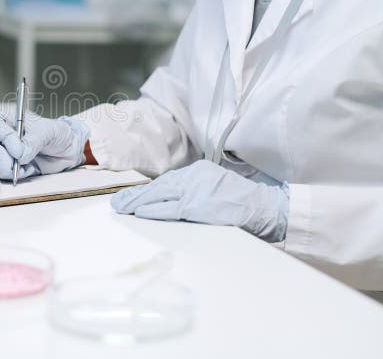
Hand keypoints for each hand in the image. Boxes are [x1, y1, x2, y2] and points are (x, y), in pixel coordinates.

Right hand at [0, 110, 89, 180]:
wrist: (65, 151)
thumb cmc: (55, 134)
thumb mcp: (48, 132)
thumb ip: (32, 141)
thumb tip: (19, 154)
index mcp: (4, 120)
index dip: (4, 139)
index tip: (19, 150)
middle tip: (14, 164)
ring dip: (5, 169)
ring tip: (25, 168)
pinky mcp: (3, 169)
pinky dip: (10, 177)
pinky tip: (26, 172)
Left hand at [111, 160, 289, 242]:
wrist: (265, 207)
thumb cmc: (243, 202)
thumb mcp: (216, 187)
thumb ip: (195, 190)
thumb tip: (171, 201)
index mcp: (199, 171)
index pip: (167, 181)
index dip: (148, 190)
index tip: (133, 196)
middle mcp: (194, 176)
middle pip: (159, 186)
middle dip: (136, 195)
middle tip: (118, 202)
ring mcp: (195, 190)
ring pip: (159, 195)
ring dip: (138, 202)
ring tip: (122, 207)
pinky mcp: (198, 206)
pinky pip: (170, 209)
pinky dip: (153, 210)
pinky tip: (139, 212)